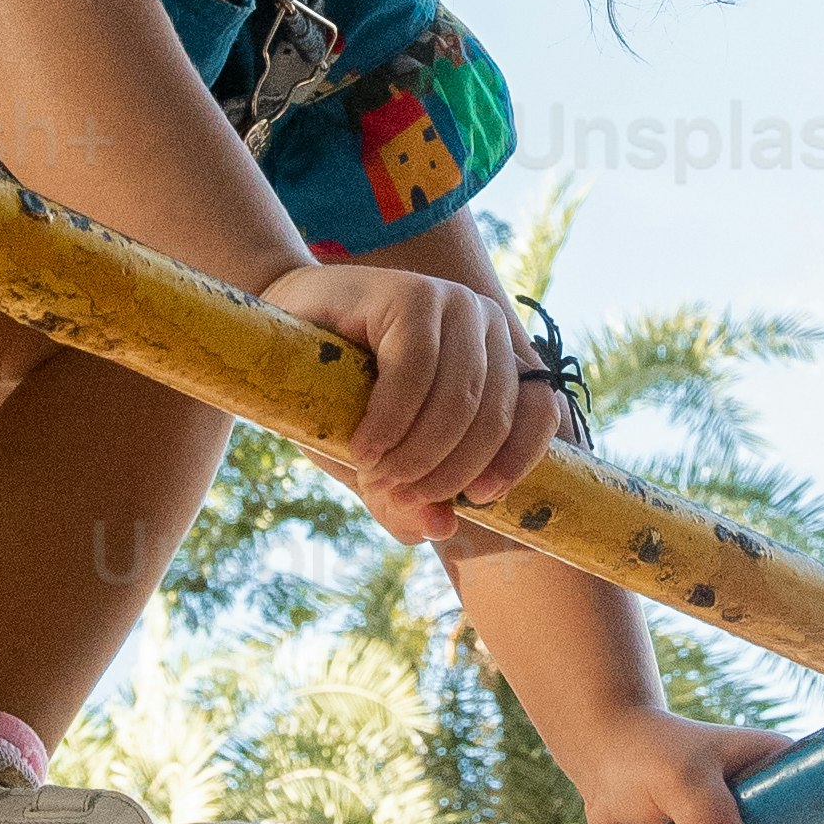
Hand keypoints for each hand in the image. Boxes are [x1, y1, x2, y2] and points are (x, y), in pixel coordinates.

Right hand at [263, 258, 557, 544]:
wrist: (282, 329)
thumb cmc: (340, 395)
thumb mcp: (382, 459)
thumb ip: (410, 498)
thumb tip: (438, 529)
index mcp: (500, 360)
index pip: (541, 412)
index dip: (518, 460)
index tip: (479, 500)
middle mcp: (487, 326)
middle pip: (492, 417)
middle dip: (446, 472)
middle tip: (398, 497)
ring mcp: (453, 304)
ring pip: (457, 399)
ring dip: (416, 452)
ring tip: (376, 476)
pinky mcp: (412, 294)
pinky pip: (415, 371)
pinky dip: (390, 420)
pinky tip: (365, 447)